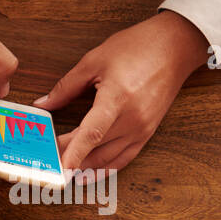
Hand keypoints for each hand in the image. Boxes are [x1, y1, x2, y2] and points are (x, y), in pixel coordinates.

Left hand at [34, 11, 207, 174]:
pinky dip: (105, 169)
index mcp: (117, 98)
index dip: (74, 153)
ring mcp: (142, 128)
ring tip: (60, 172)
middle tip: (44, 161)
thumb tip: (43, 104)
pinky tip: (88, 174)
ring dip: (83, 168)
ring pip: (108, 158)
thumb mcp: (95, 61)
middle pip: (94, 148)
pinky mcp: (148, 132)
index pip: (92, 133)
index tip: (59, 169)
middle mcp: (132, 118)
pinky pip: (124, 158)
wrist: (177, 45)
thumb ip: (66, 87)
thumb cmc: (138, 47)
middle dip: (67, 157)